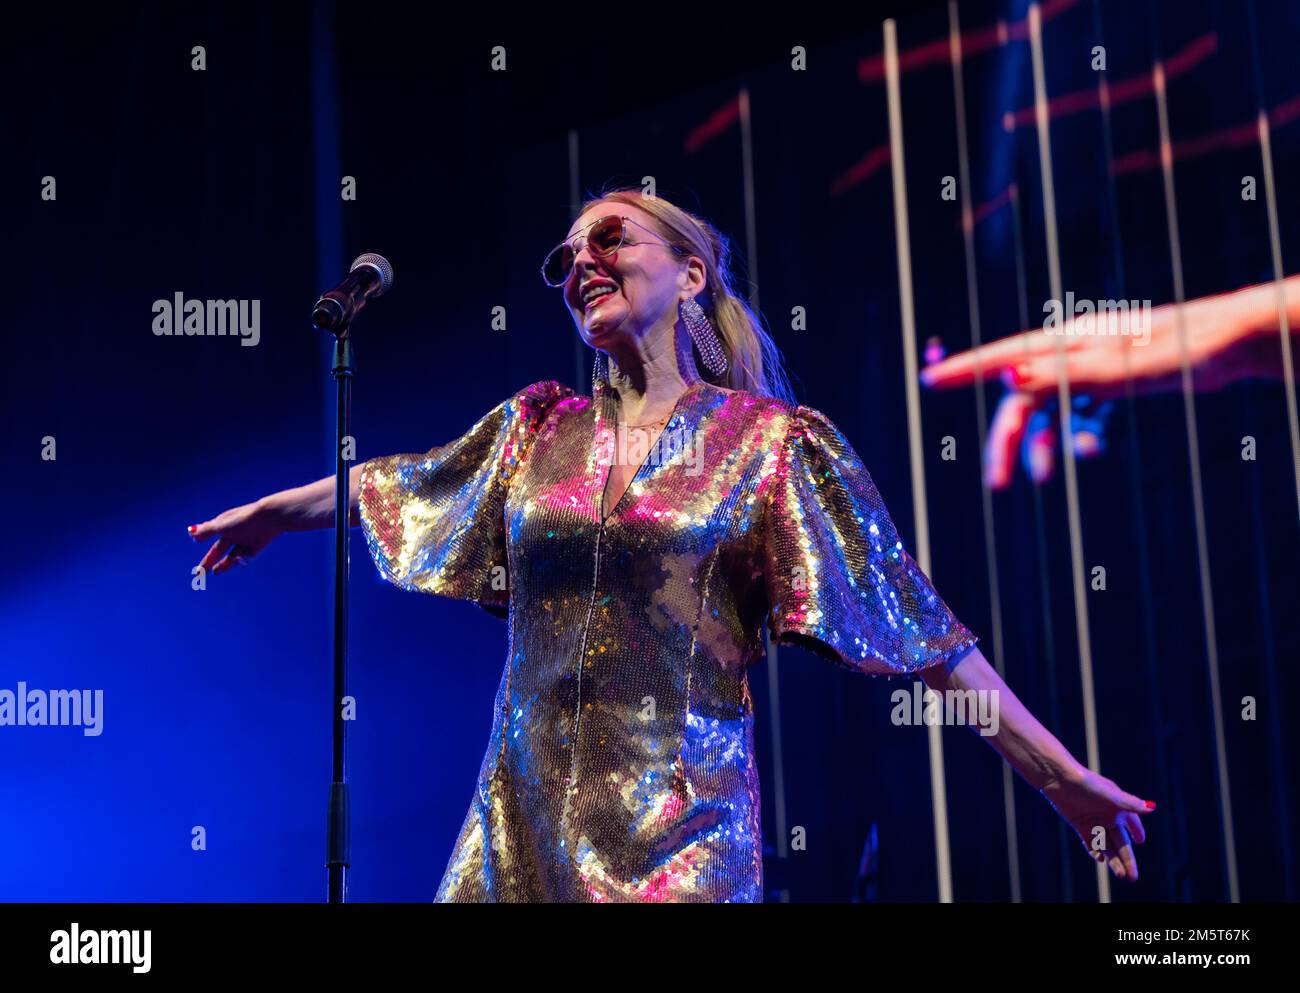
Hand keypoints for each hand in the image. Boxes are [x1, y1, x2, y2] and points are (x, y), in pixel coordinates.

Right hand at [188, 497, 286, 576]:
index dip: (203, 542)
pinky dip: (243, 560)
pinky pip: (248, 556)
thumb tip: (190, 532)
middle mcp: (234, 532)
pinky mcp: (258, 544)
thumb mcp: (222, 526)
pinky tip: (239, 560)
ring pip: (233, 554)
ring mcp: (246, 538)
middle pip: (220, 550)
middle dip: (210, 561)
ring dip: (225, 564)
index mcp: (224, 524)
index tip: (196, 550)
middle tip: (200, 573)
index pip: (210, 537)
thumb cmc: (244, 519)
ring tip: (216, 572)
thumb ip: (207, 530)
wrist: (270, 517)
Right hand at [920, 283, 1290, 487]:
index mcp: (1065, 341)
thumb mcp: (1116, 366)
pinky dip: (1079, 434)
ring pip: (1051, 409)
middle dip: (1008, 440)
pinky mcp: (1117, 379)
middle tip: (997, 481)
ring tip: (1045, 478)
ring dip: (1044, 445)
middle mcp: (1073, 350)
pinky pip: (1082, 411)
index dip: (963, 371)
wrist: (1233, 344)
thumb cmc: (1177, 349)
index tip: (928, 379)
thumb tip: (1008, 376)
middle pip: (1023, 397)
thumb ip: (1062, 373)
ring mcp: (1094, 365)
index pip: (1002, 357)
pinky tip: (1089, 451)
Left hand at [1039, 765, 1154, 881]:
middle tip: (1133, 878)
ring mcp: (1094, 822)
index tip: (1141, 841)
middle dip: (1127, 859)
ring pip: (1106, 846)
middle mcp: (1108, 816)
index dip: (1137, 831)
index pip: (1132, 823)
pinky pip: (1090, 843)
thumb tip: (1152, 808)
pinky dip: (1095, 851)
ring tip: (1121, 875)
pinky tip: (1101, 860)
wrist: (1059, 779)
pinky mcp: (1080, 825)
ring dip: (1113, 860)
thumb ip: (1131, 804)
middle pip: (1120, 842)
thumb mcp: (1111, 795)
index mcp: (1119, 807)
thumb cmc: (1087, 784)